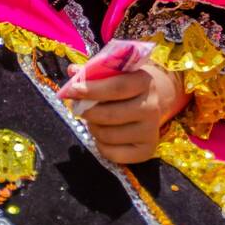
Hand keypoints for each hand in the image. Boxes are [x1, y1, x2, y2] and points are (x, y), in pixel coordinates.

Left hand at [58, 61, 187, 164]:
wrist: (147, 105)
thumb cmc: (123, 86)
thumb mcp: (112, 74)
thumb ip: (92, 72)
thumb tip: (72, 71)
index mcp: (144, 82)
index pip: (117, 87)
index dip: (93, 90)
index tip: (72, 90)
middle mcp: (151, 107)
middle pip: (110, 114)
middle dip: (88, 112)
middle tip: (78, 108)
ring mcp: (150, 132)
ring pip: (108, 135)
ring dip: (93, 128)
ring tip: (92, 120)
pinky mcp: (146, 152)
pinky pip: (112, 153)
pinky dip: (100, 145)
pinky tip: (102, 135)